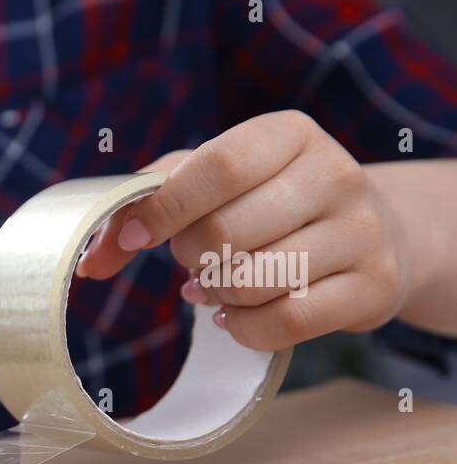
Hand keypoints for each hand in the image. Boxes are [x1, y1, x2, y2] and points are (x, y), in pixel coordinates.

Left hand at [77, 110, 407, 349]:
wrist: (374, 233)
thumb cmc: (267, 203)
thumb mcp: (209, 184)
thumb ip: (144, 204)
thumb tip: (90, 262)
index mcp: (290, 134)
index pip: (218, 168)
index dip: (166, 210)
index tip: (137, 238)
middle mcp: (336, 173)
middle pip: (226, 233)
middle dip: (192, 258)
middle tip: (195, 261)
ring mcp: (362, 230)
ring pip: (254, 281)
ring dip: (218, 294)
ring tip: (221, 284)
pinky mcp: (374, 286)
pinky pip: (287, 321)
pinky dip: (245, 329)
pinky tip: (237, 317)